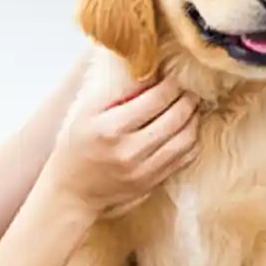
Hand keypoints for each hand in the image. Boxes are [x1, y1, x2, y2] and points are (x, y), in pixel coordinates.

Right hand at [44, 76, 198, 216]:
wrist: (71, 191)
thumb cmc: (76, 147)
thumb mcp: (85, 113)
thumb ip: (115, 93)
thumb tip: (148, 73)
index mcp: (110, 128)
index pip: (155, 99)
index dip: (171, 85)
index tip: (174, 78)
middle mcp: (128, 150)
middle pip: (176, 118)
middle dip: (188, 100)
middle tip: (189, 90)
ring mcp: (143, 170)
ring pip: (185, 140)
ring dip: (194, 120)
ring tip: (191, 109)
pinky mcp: (151, 183)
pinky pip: (184, 159)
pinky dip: (191, 141)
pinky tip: (187, 131)